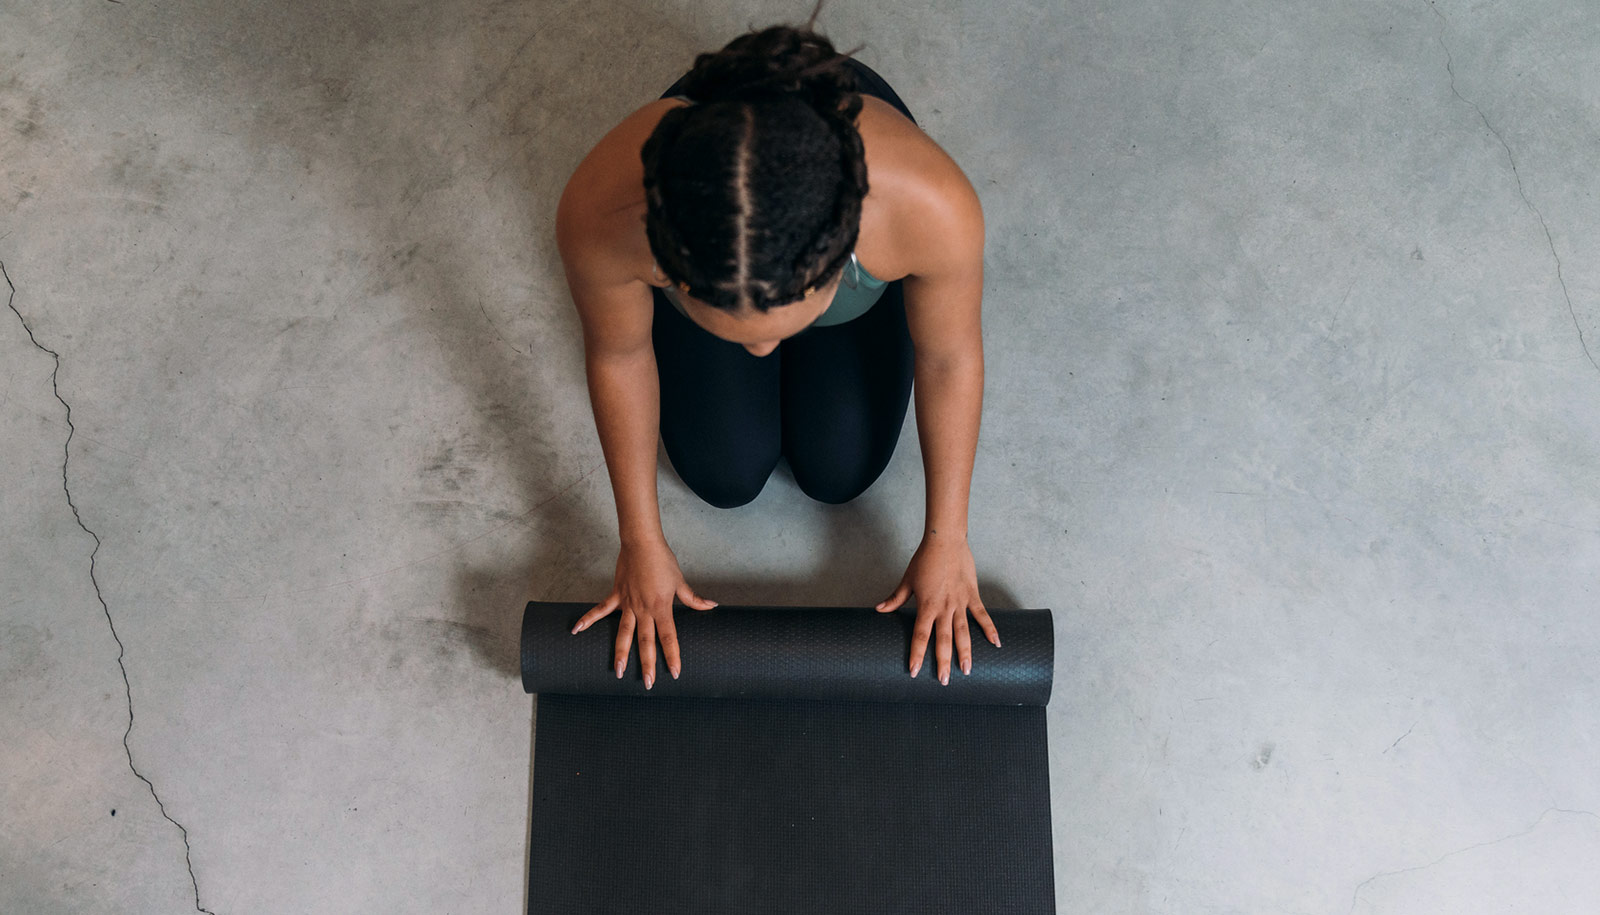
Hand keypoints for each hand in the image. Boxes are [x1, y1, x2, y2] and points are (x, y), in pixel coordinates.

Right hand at [570, 536, 716, 687]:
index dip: (672, 655)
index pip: (668, 636)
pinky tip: (577, 631)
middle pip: (645, 641)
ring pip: (623, 633)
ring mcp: (628, 603)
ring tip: (618, 671)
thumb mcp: (680, 581)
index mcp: (661, 607)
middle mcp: (644, 609)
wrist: (642, 543)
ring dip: (620, 653)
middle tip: (647, 684)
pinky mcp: (616, 595)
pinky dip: (588, 620)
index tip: (675, 672)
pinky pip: (601, 610)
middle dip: (647, 663)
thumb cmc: (662, 561)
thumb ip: (693, 599)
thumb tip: (711, 606)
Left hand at [875, 531, 999, 683]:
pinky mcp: (972, 595)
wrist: (945, 541)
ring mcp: (960, 603)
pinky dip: (990, 629)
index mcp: (927, 606)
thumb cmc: (925, 560)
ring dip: (966, 653)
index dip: (917, 655)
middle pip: (944, 640)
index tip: (914, 671)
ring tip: (967, 671)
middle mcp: (944, 608)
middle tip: (943, 682)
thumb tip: (879, 610)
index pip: (921, 636)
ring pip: (964, 633)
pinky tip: (996, 644)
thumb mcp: (907, 580)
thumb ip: (895, 598)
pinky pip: (982, 615)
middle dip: (943, 662)